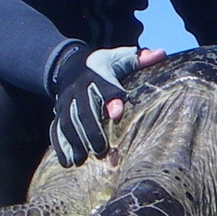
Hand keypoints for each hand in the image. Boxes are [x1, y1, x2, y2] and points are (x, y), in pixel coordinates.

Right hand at [50, 45, 165, 165]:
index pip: (104, 88)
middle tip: (100, 149)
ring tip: (82, 158)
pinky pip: (55, 129)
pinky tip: (67, 161)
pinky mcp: (58, 113)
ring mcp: (65, 102)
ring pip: (67, 123)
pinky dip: (59, 146)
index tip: (117, 113)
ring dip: (74, 141)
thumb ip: (139, 59)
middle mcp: (78, 89)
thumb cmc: (103, 66)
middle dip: (91, 130)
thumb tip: (161, 53)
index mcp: (96, 75)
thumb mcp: (119, 58)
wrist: (68, 64)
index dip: (111, 99)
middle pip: (83, 111)